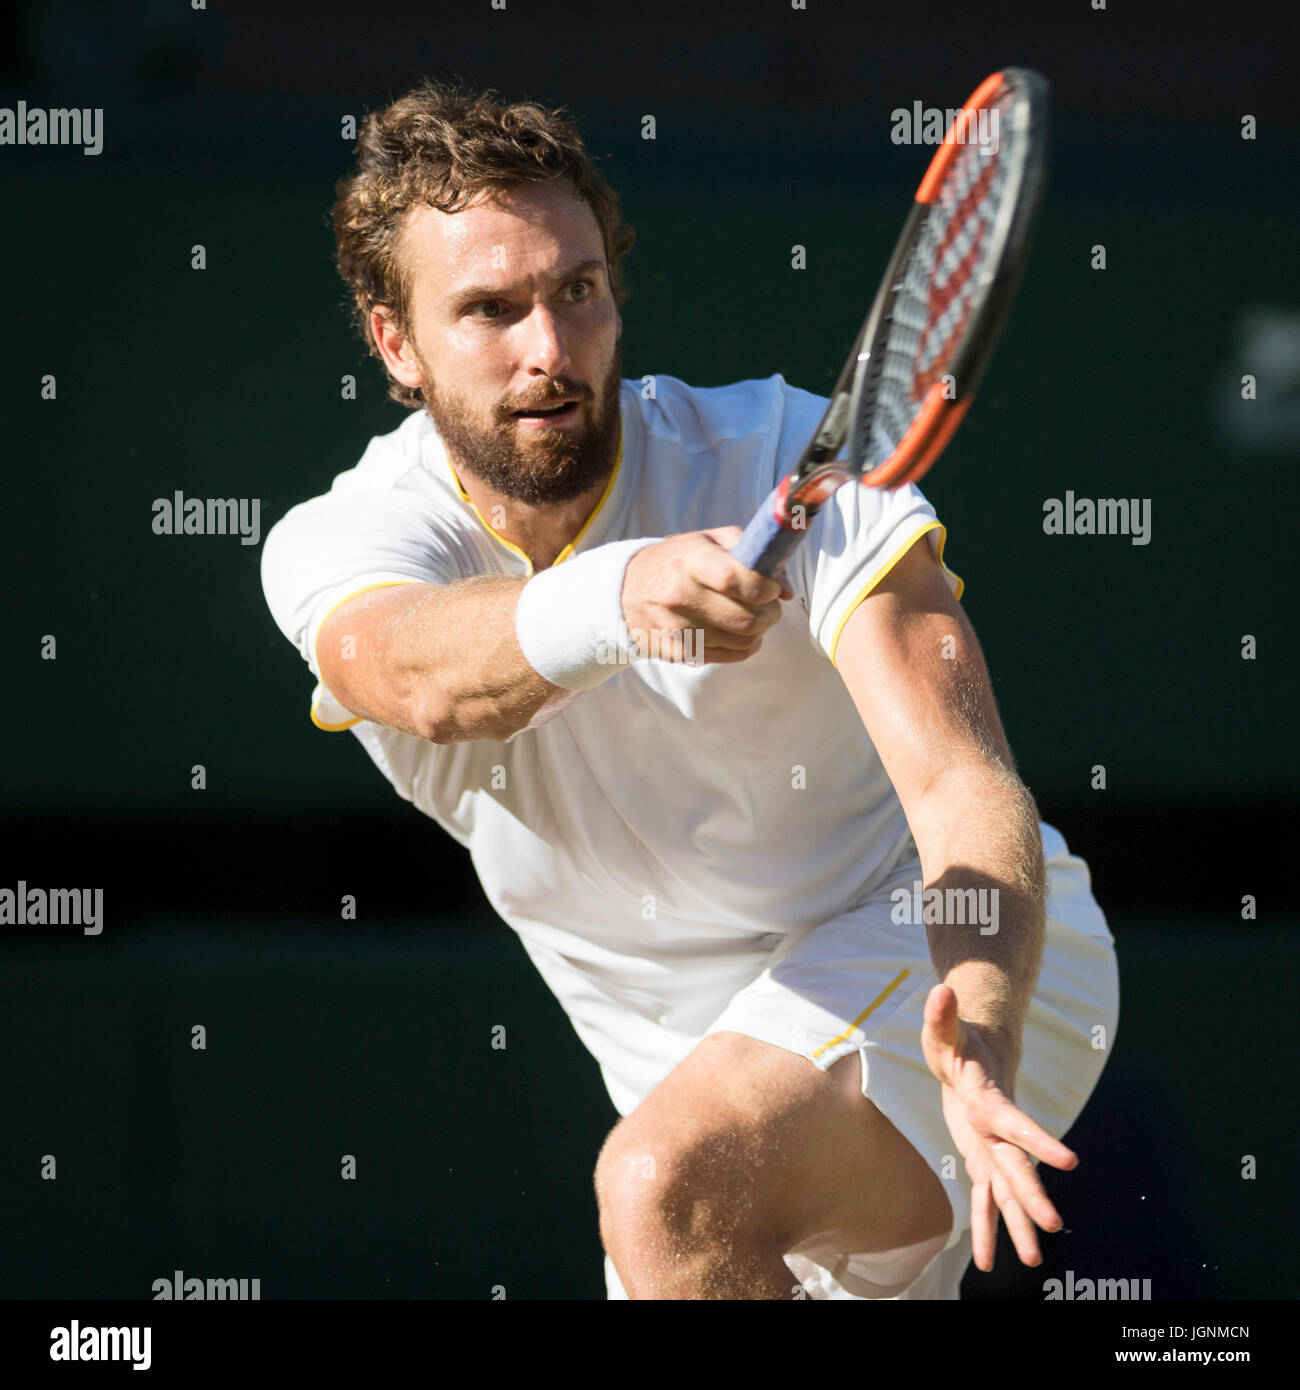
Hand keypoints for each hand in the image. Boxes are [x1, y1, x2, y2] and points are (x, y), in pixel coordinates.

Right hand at [621, 527, 792, 664]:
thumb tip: (786, 591)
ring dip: (759, 630)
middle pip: (747, 620)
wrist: (625, 593)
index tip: (771, 586)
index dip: (764, 586)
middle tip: (768, 603)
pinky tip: (735, 630)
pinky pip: (732, 656)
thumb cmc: (677, 561)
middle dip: (770, 612)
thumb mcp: (709, 541)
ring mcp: (677, 629)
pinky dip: (744, 645)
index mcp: (689, 560)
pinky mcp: (678, 653)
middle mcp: (680, 596)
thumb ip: (754, 555)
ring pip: (744, 641)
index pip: (735, 579)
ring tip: (750, 614)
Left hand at [920, 982, 1076, 1271]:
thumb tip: (940, 991)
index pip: (1015, 1122)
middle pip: (1016, 1165)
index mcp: (989, 1100)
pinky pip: (985, 1196)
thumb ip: (941, 1013)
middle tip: (1052, 1227)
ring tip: (1034, 1261)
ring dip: (1017, 1224)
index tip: (1070, 1163)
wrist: (978, 1052)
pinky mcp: (979, 1156)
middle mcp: (996, 1129)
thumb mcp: (942, 1027)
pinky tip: (989, 1259)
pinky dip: (987, 1226)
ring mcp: (990, 1146)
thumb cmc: (958, 1039)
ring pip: (1006, 1190)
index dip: (1039, 1140)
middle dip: (1032, 1196)